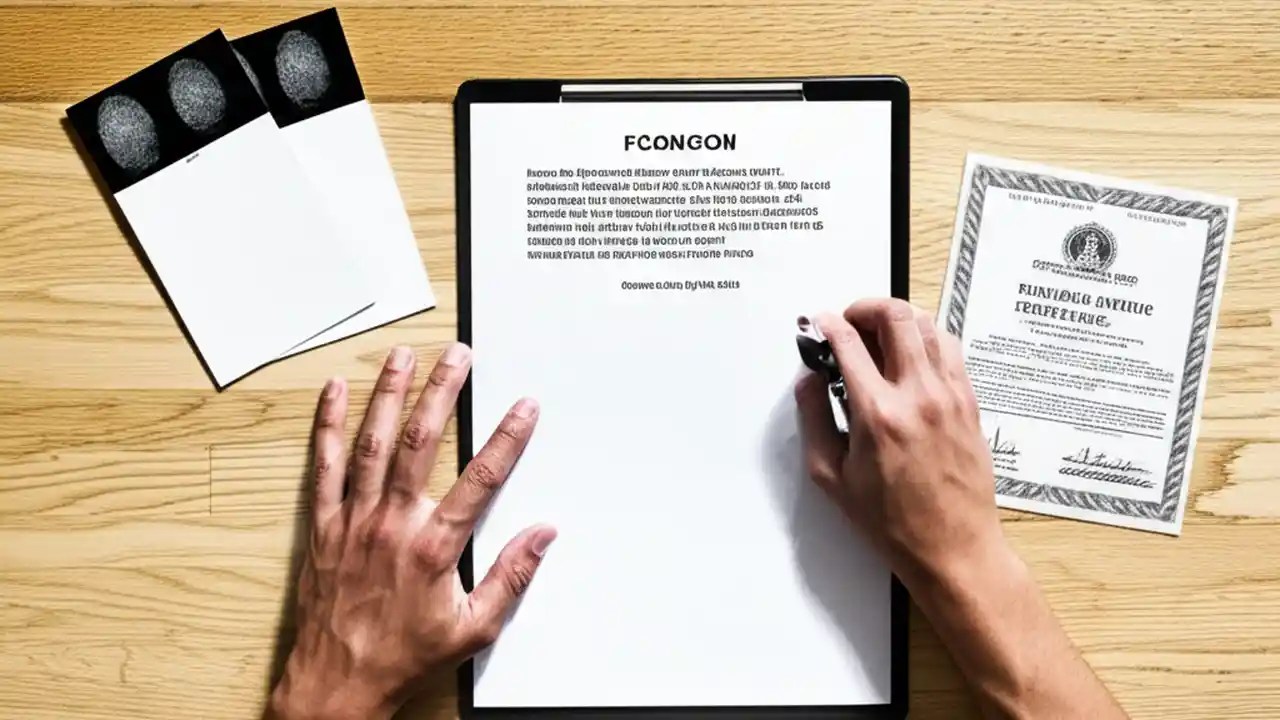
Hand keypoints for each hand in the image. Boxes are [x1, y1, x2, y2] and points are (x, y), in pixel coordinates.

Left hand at [268, 344, 555, 719]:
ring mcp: (354, 520)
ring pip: (373, 442)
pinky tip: (333, 394)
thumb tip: (542, 536)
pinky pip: (324, 465)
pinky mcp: (324, 525)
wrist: (336, 683)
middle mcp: (392, 524)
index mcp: (432, 547)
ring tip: (402, 357)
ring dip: (389, 394)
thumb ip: (512, 577)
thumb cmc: (402, 658)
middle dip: (443, 390)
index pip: (481, 478)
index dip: (508, 437)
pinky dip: (328, 426)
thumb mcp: (473, 628)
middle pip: (422, 441)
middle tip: (458, 356)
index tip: (524, 408)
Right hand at [795, 299, 1003, 587]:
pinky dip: (926, 339)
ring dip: (898, 319)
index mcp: (878, 414)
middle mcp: (918, 395)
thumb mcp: (832, 476)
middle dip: (865, 308)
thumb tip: (809, 379)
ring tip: (880, 335)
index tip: (819, 322)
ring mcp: (950, 395)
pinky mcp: (969, 402)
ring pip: (928, 324)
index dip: (828, 324)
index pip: (849, 343)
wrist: (953, 547)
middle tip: (850, 321)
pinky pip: (950, 349)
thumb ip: (815, 419)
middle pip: (895, 317)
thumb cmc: (891, 522)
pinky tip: (911, 356)